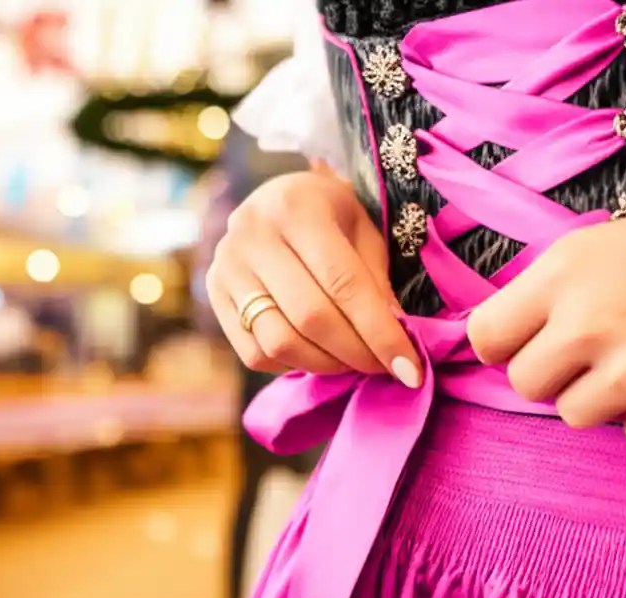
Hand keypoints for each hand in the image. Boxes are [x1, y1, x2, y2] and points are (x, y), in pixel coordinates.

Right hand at [206, 171, 421, 386]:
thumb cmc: (332, 216)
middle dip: (357, 354)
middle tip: (386, 369)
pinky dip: (293, 365)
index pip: (344, 284)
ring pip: (279, 342)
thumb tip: (396, 343)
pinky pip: (255, 353)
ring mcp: (226, 266)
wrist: (277, 199)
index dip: (381, 333)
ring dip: (326, 365)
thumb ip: (377, 283)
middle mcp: (252, 234)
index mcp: (297, 208)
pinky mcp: (214, 295)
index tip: (411, 370)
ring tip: (354, 362)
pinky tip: (318, 354)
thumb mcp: (363, 232)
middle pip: (311, 318)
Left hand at [467, 177, 625, 448]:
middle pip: (527, 385)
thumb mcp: (620, 240)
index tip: (530, 348)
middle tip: (604, 355)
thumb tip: (519, 340)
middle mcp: (588, 322)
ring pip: (577, 416)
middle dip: (558, 376)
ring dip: (607, 398)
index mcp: (567, 269)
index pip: (487, 336)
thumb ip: (564, 290)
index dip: (506, 347)